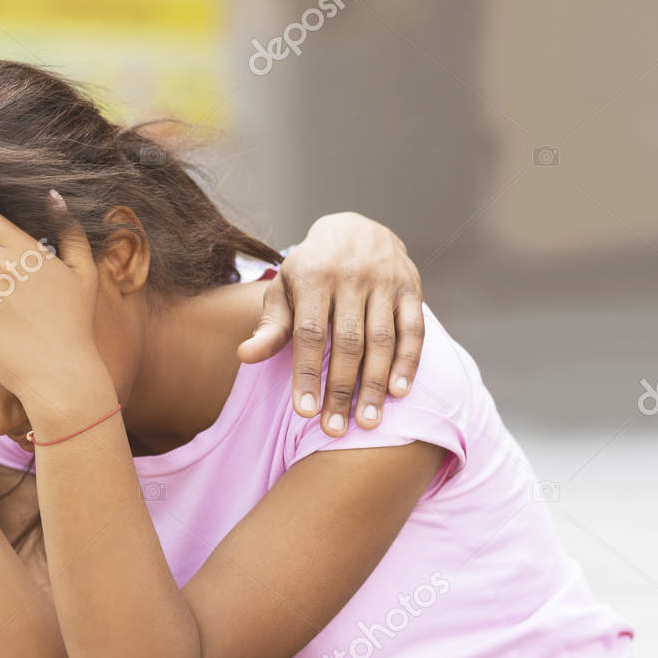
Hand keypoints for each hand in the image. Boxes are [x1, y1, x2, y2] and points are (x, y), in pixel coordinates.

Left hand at [238, 212, 423, 435]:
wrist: (354, 228)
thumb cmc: (310, 270)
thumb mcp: (283, 289)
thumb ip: (270, 325)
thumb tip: (244, 356)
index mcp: (314, 278)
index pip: (309, 334)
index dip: (307, 374)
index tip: (304, 412)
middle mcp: (352, 277)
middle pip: (348, 343)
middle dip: (341, 389)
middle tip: (334, 429)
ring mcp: (385, 281)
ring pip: (383, 340)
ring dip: (376, 384)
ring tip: (367, 422)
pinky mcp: (411, 287)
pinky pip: (413, 329)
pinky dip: (409, 362)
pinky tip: (399, 393)